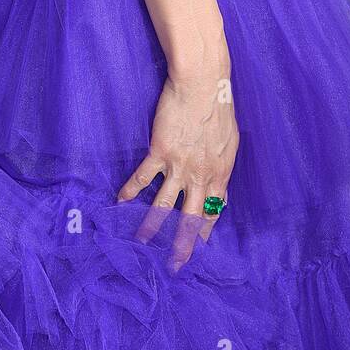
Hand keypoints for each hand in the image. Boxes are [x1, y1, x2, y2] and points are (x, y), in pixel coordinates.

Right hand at [116, 62, 238, 270]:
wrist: (202, 84)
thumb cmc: (219, 106)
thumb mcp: (229, 140)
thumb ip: (221, 162)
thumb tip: (216, 175)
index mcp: (220, 172)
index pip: (213, 210)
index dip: (205, 229)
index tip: (198, 245)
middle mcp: (200, 175)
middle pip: (190, 218)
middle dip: (182, 244)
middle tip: (175, 265)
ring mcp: (179, 165)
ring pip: (164, 205)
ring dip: (152, 226)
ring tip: (141, 243)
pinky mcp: (160, 152)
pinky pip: (143, 177)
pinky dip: (131, 191)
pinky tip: (120, 202)